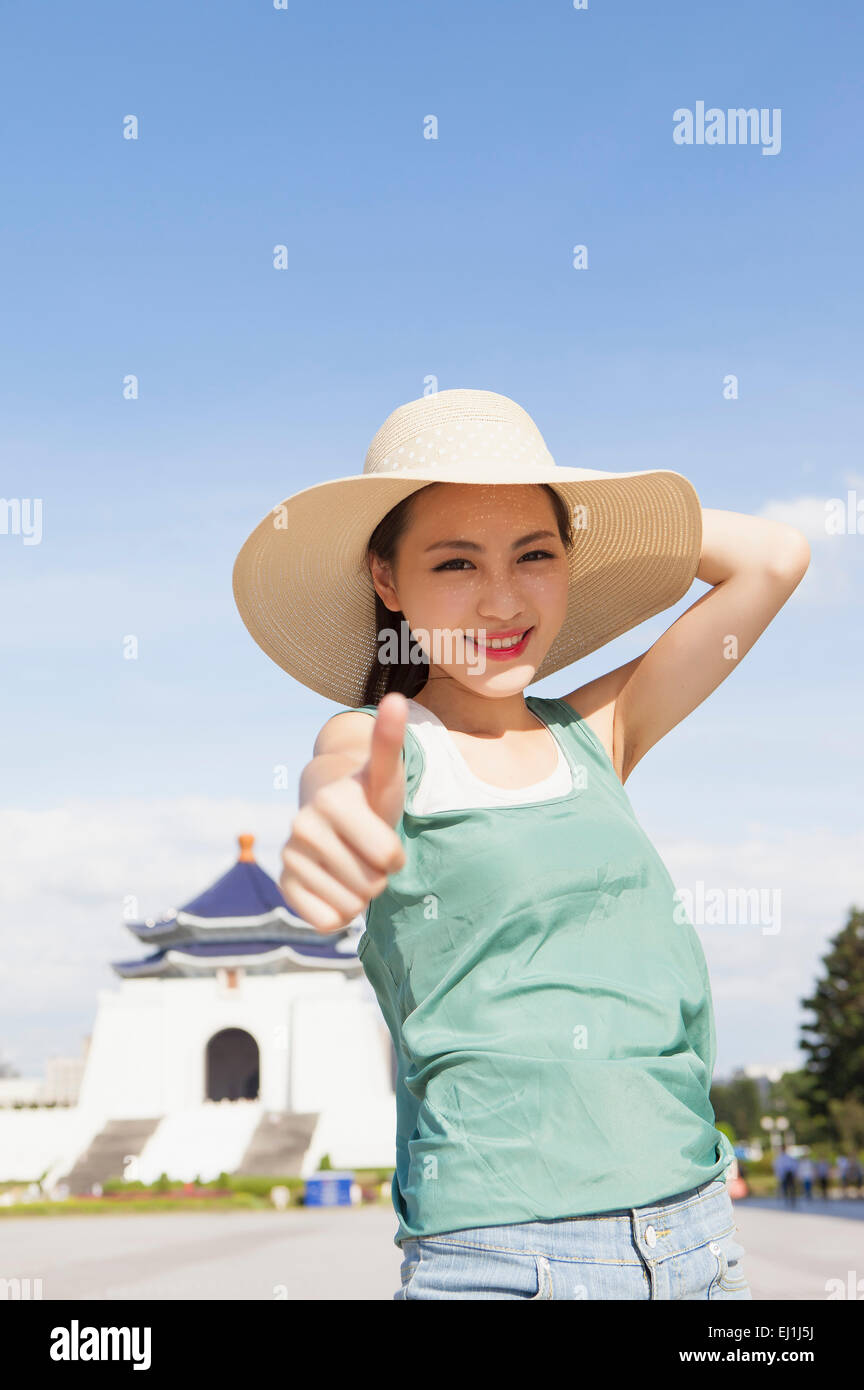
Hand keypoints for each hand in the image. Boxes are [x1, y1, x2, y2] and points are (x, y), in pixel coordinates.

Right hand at [280, 692, 407, 931]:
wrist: (335, 816)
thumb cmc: (370, 796)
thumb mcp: (385, 773)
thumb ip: (390, 741)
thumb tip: (397, 699)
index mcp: (332, 801)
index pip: (388, 857)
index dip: (396, 854)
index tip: (384, 833)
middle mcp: (302, 826)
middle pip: (371, 884)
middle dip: (379, 874)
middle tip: (367, 850)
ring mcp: (289, 856)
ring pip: (352, 905)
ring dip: (362, 893)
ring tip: (354, 862)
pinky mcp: (284, 884)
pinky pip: (327, 920)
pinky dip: (340, 913)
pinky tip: (335, 884)